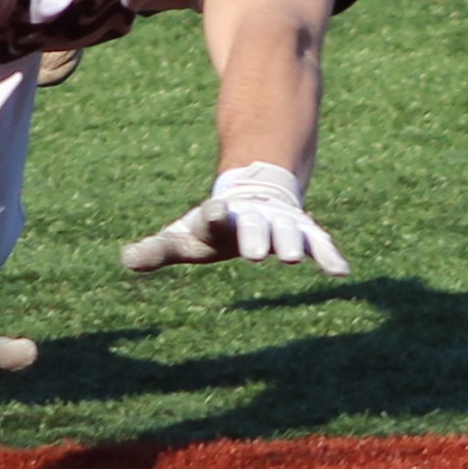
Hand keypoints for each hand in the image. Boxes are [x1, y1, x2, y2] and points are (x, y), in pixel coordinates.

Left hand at [120, 162, 348, 276]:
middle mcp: (253, 219)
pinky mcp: (304, 233)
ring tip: (292, 258)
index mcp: (220, 219)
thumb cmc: (213, 226)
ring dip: (291, 243)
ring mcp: (281, 223)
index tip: (215, 212)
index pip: (215, 218)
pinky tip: (342, 273)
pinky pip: (319, 244)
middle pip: (256, 226)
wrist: (253, 196)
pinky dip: (330, 256)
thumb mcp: (184, 238)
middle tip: (256, 253)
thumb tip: (124, 259)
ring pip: (289, 231)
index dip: (215, 216)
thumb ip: (157, 249)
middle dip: (257, 236)